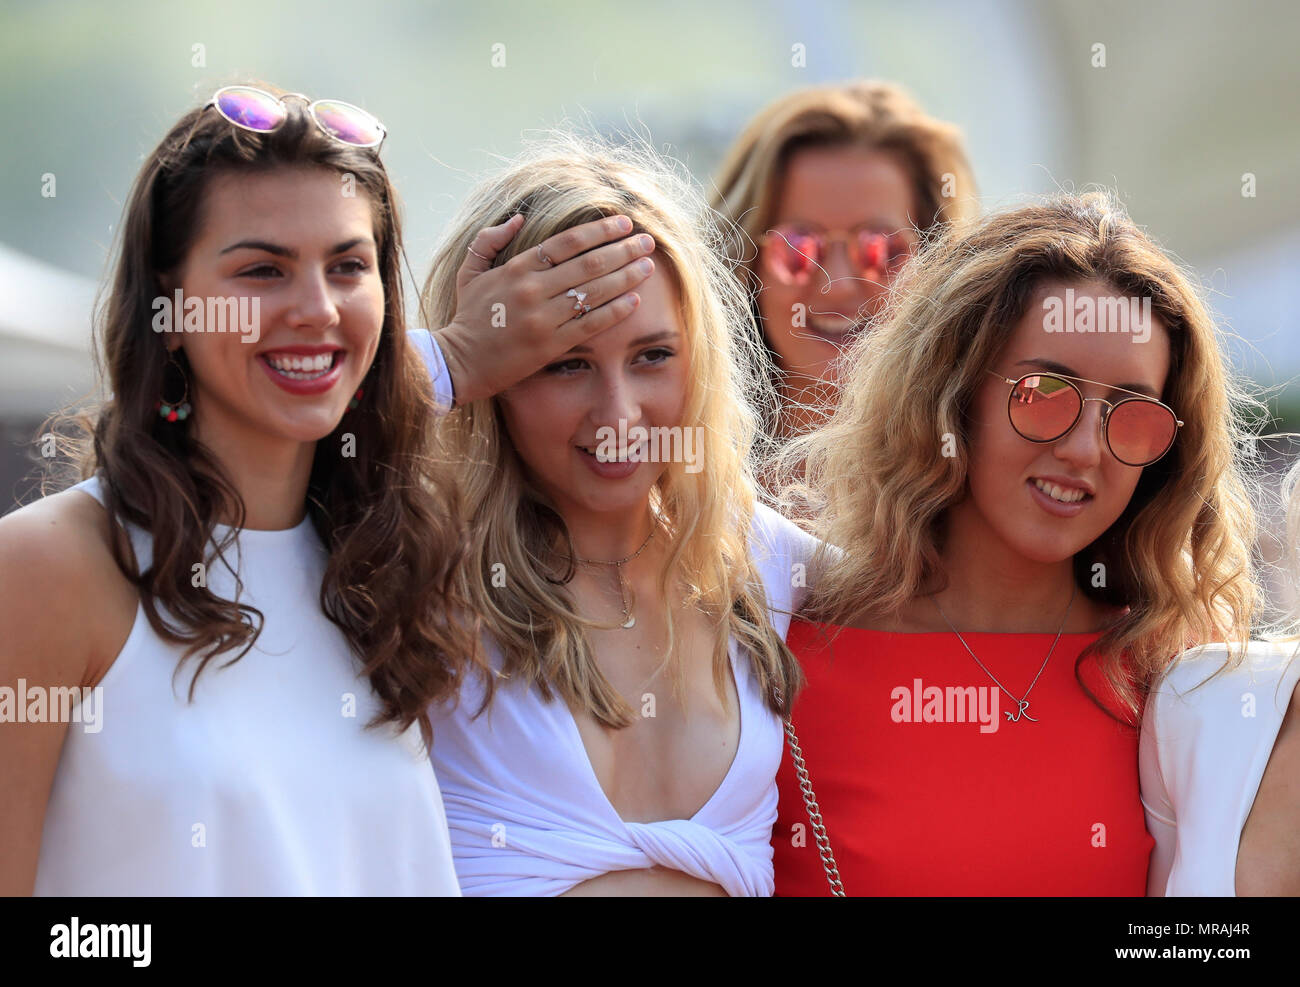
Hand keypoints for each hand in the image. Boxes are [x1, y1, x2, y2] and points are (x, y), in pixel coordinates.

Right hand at [434, 214, 655, 404]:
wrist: (459, 362)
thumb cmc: (468, 317)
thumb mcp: (470, 272)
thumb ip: (490, 240)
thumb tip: (519, 218)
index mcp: (517, 268)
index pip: (568, 242)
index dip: (600, 231)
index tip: (624, 224)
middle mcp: (533, 289)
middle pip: (589, 264)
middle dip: (623, 250)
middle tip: (648, 242)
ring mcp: (543, 318)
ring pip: (594, 291)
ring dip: (626, 276)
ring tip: (647, 266)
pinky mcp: (551, 345)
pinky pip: (590, 324)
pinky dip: (615, 311)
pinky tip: (634, 301)